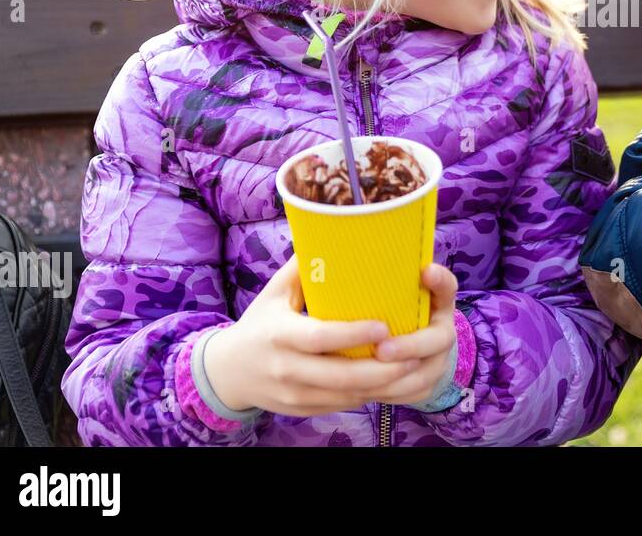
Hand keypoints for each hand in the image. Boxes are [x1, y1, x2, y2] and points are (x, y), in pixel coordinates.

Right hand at [205, 254, 421, 416]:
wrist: (227, 371)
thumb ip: (302, 267)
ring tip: (411, 367)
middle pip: (340, 375)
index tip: (385, 325)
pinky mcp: (300, 409)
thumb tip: (333, 231)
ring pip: (344, 395)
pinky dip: (365, 395)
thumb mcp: (275, 293)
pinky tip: (387, 381)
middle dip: (381, 368)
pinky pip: (339, 405)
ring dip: (380, 385)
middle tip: (414, 354)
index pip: (320, 337)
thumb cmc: (259, 323)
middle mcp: (285, 368)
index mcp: (279, 335)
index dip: (354, 334)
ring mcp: (292, 394)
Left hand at [371, 263, 459, 405]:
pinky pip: (409, 395)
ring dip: (394, 378)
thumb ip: (384, 278)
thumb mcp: (393, 293)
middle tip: (381, 350)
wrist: (415, 352)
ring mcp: (439, 361)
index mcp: (438, 302)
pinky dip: (387, 394)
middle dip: (409, 346)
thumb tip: (353, 253)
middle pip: (437, 340)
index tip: (426, 271)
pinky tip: (362, 391)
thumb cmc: (394, 314)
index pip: (447, 287)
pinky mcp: (428, 386)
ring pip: (422, 375)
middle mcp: (444, 331)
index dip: (440, 281)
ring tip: (364, 377)